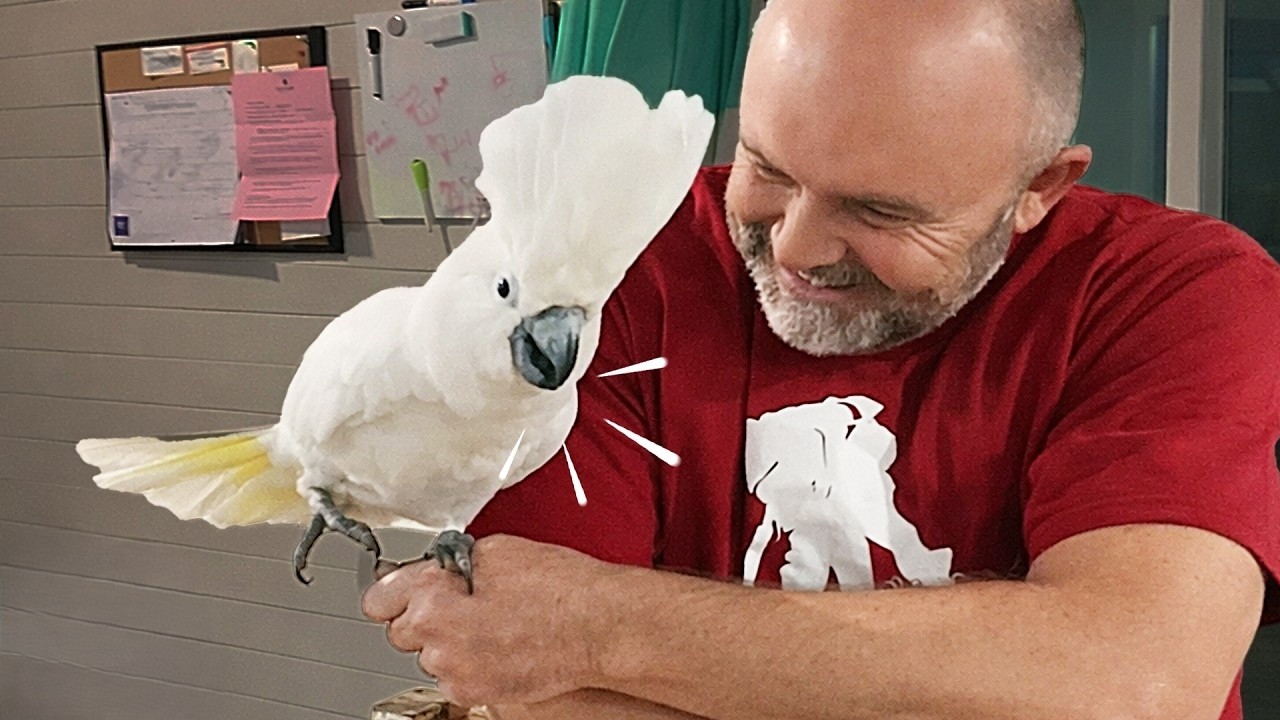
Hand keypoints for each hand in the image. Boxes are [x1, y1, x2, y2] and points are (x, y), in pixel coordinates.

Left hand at [362, 534, 614, 707]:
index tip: (405, 583)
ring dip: (451, 638)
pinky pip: (457, 673)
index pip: (378, 601)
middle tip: (465, 594)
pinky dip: (472, 658)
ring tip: (494, 616)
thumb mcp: (496, 550)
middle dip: (427, 612)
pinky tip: (502, 639)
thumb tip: (431, 570)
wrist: (600, 627)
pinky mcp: (481, 695)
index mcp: (433, 608)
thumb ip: (447, 562)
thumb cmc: (560, 589)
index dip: (398, 585)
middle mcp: (440, 650)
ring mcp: (460, 677)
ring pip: (433, 654)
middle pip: (404, 630)